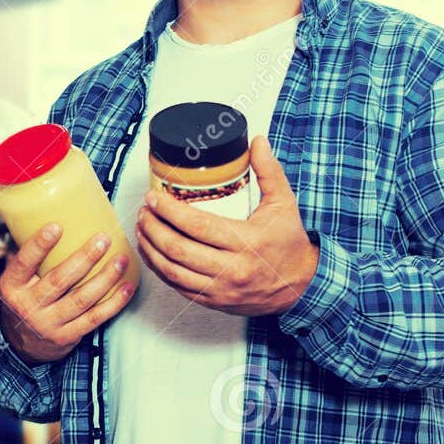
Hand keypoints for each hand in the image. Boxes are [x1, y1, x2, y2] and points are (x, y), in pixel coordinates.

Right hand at [0, 223, 136, 363]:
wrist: (23, 345)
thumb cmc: (25, 299)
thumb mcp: (16, 280)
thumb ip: (26, 254)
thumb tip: (43, 217)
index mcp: (12, 286)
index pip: (23, 263)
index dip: (39, 246)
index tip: (57, 226)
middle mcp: (29, 306)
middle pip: (58, 281)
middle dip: (84, 258)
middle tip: (103, 239)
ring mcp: (49, 323)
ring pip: (81, 300)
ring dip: (104, 278)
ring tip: (121, 259)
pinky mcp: (67, 337)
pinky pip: (94, 319)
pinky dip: (113, 303)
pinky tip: (126, 287)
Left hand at [134, 134, 319, 317]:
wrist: (301, 285)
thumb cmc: (289, 242)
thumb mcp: (284, 203)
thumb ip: (269, 171)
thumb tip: (256, 141)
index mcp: (247, 242)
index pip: (197, 225)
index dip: (169, 211)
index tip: (153, 198)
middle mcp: (231, 269)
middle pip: (178, 249)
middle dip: (153, 228)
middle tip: (143, 211)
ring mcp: (220, 289)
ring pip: (172, 270)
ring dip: (150, 249)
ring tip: (141, 228)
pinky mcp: (214, 302)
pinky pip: (177, 286)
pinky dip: (160, 269)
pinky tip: (152, 252)